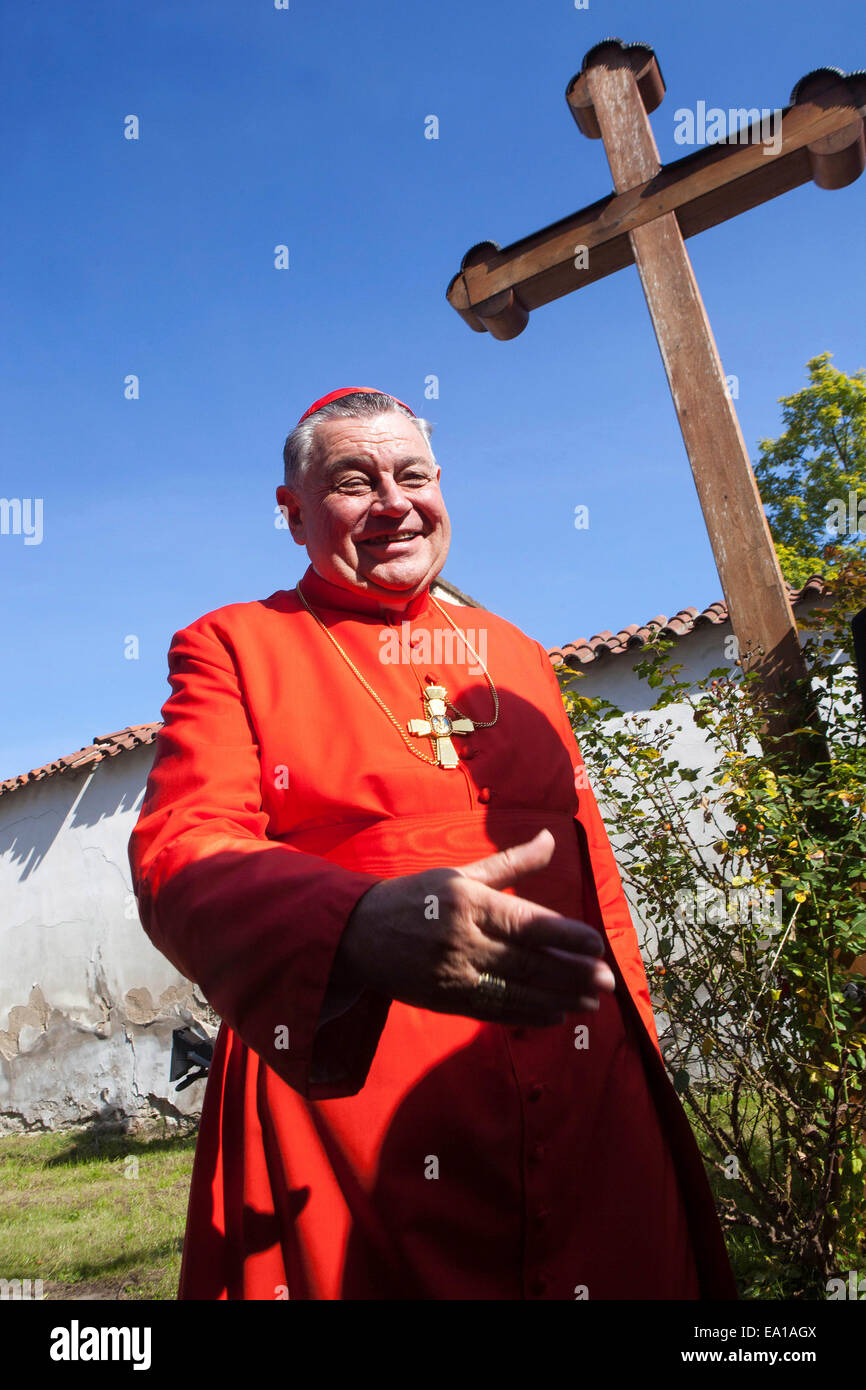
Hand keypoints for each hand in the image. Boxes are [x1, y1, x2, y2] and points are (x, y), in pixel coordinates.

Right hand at [334, 828, 615, 1026]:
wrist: (358, 935)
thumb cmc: (417, 897)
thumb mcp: (459, 873)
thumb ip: (511, 863)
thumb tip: (551, 837)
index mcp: (468, 902)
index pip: (525, 923)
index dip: (564, 936)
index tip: (597, 944)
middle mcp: (462, 940)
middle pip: (527, 962)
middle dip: (571, 974)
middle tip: (607, 981)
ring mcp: (454, 974)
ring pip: (516, 991)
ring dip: (558, 999)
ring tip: (592, 1003)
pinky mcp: (446, 1001)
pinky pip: (494, 1012)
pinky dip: (527, 1016)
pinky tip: (555, 1016)